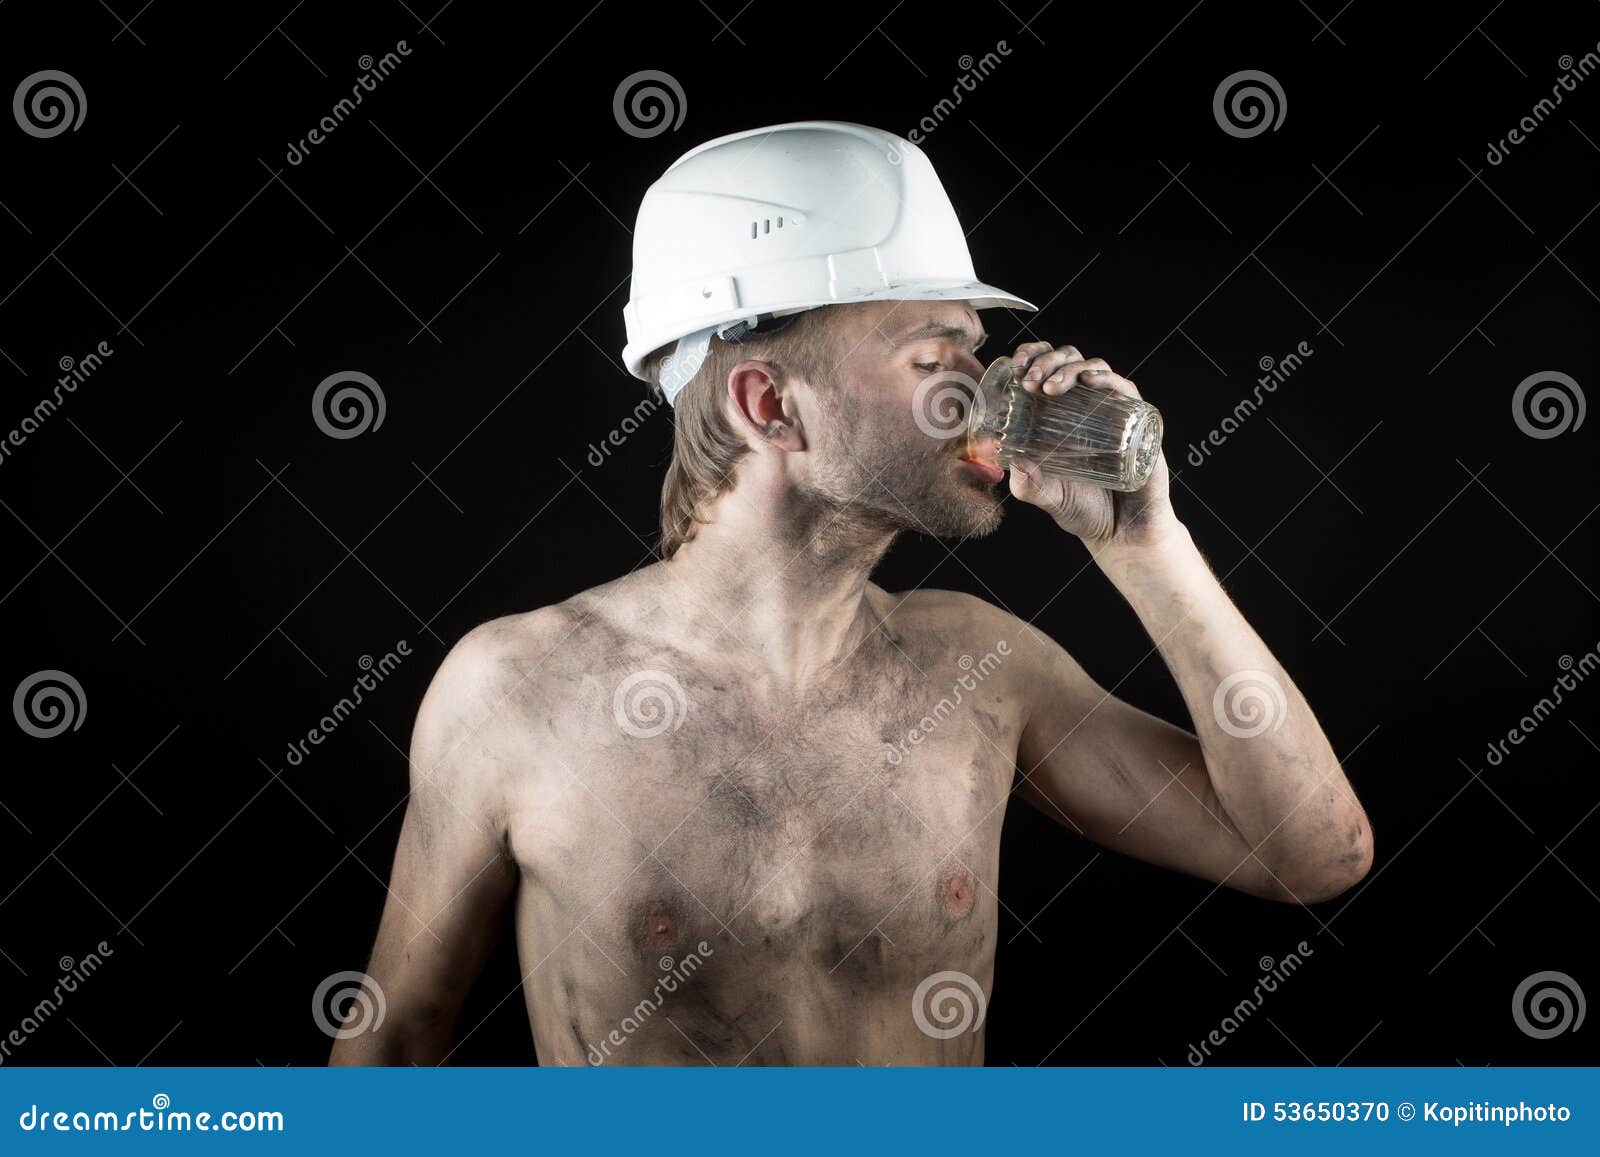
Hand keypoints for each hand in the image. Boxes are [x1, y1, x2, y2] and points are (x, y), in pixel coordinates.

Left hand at [1004, 341, 1181, 555]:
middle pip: (1069, 360)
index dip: (1032, 357)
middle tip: (1030, 381)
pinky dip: (1108, 378)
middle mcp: (1087, 407)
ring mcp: (1114, 412)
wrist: (1121, 534)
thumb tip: (1010, 458)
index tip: (1015, 365)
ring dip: (1070, 368)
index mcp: (1061, 414)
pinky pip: (1126, 389)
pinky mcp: (1139, 423)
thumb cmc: (1083, 511)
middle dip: (1046, 360)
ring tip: (1049, 387)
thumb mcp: (1045, 496)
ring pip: (1094, 368)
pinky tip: (1089, 380)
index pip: (1047, 369)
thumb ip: (1027, 483)